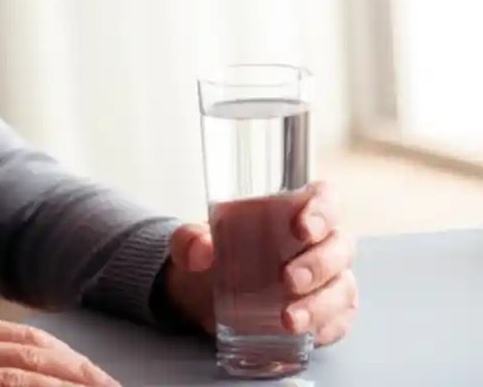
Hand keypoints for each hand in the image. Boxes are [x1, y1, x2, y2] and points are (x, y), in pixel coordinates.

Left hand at [164, 181, 357, 345]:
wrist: (206, 297)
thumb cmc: (215, 257)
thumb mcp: (192, 243)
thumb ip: (190, 239)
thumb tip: (200, 249)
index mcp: (293, 212)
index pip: (324, 199)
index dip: (322, 210)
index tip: (302, 228)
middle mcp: (320, 244)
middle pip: (340, 246)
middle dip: (319, 264)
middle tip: (289, 280)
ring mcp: (328, 280)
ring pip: (342, 288)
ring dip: (320, 305)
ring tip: (288, 320)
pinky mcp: (329, 314)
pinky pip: (339, 322)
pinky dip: (324, 329)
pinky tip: (302, 334)